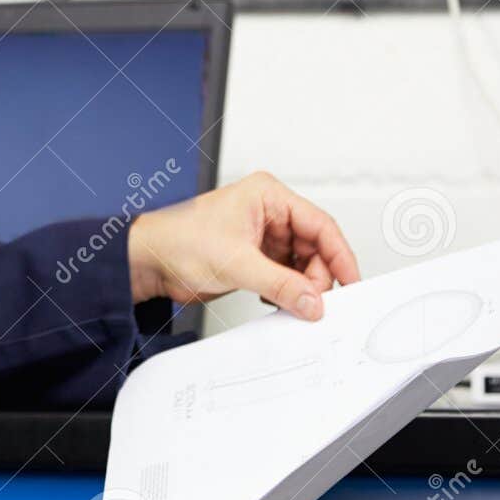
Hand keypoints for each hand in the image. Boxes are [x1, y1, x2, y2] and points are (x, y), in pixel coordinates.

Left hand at [126, 171, 359, 319]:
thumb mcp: (237, 263)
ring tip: (295, 303)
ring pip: (301, 263)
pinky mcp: (254, 257)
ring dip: (302, 286)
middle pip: (314, 246)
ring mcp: (261, 235)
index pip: (319, 224)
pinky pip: (285, 274)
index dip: (340, 255)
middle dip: (317, 276)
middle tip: (316, 302)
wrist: (147, 261)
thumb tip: (313, 300)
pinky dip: (287, 290)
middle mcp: (268, 213)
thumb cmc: (177, 241)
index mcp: (267, 196)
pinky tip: (277, 300)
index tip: (351, 281)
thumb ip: (280, 284)